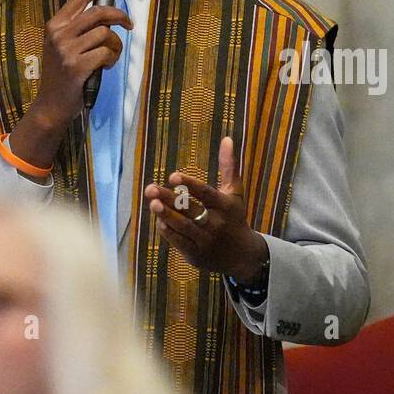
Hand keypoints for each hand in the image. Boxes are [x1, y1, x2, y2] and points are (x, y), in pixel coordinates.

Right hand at [10, 0, 132, 171]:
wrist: (51, 104)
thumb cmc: (62, 74)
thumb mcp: (62, 46)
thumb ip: (77, 28)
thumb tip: (105, 12)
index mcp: (55, 25)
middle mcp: (59, 33)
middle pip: (98, 13)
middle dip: (120, 16)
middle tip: (130, 25)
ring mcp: (67, 50)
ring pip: (106, 34)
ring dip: (116, 46)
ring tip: (111, 57)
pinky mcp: (77, 66)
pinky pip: (106, 53)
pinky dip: (112, 59)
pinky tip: (105, 67)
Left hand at [143, 137, 269, 283]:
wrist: (241, 255)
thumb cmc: (234, 218)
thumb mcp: (235, 193)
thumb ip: (229, 166)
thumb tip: (227, 138)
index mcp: (226, 207)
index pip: (206, 194)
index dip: (190, 185)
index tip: (173, 176)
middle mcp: (216, 223)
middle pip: (191, 210)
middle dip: (170, 199)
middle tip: (151, 188)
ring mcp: (206, 240)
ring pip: (184, 227)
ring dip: (167, 215)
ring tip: (153, 203)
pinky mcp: (197, 255)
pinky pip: (181, 243)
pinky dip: (169, 233)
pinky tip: (159, 221)